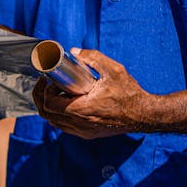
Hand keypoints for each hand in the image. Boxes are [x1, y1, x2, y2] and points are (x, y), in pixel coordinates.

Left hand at [32, 48, 156, 138]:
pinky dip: (61, 118)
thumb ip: (93, 57)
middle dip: (42, 99)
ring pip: (55, 124)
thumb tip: (75, 51)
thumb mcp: (114, 70)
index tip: (49, 82)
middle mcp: (80, 124)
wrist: (144, 114)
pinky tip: (67, 104)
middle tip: (45, 86)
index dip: (44, 93)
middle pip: (48, 116)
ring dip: (51, 109)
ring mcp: (84, 131)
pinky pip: (66, 128)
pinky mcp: (89, 134)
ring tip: (56, 94)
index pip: (49, 105)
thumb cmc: (130, 93)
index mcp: (82, 109)